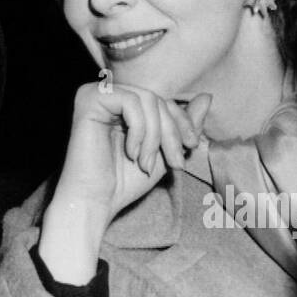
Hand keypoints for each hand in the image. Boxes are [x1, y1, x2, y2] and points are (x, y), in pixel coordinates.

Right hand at [40, 81, 209, 283]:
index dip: (182, 122)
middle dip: (172, 133)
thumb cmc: (125, 181)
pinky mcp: (89, 99)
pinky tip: (131, 154)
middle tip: (174, 163)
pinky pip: (130, 103)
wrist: (96, 202)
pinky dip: (139, 131)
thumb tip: (207, 97)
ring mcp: (97, 93)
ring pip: (148, 100)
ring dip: (156, 137)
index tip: (192, 147)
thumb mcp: (165, 152)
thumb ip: (184, 125)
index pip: (163, 101)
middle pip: (158, 99)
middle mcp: (109, 94)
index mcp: (124, 104)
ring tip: (147, 164)